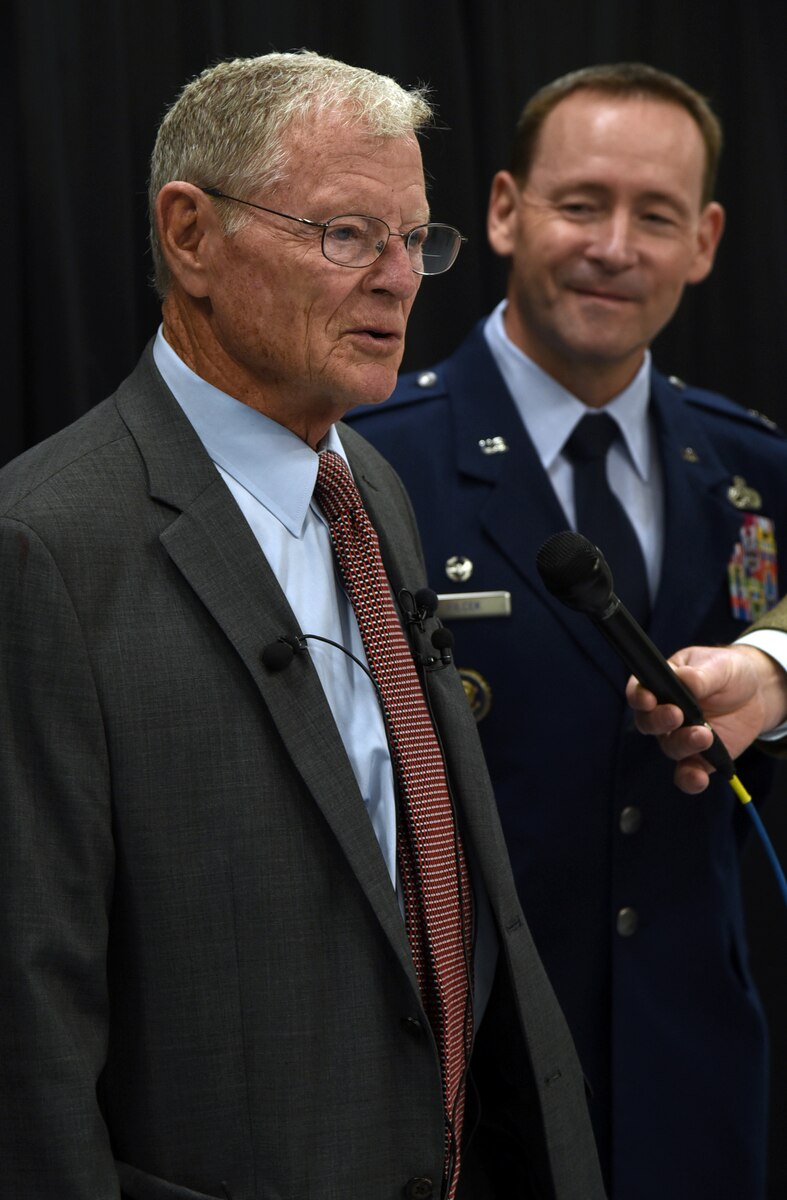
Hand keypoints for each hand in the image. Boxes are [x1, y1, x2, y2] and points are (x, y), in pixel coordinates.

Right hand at [625, 644, 786, 792]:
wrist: (755, 695)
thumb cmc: (728, 673)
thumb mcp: (718, 666)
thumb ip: (699, 675)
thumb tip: (684, 679)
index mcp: (661, 685)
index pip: (639, 692)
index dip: (639, 697)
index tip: (648, 699)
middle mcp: (663, 714)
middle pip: (648, 723)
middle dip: (659, 721)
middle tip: (677, 715)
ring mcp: (679, 737)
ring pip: (670, 747)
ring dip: (684, 743)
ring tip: (705, 735)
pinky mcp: (698, 758)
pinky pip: (687, 773)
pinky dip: (690, 779)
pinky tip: (699, 778)